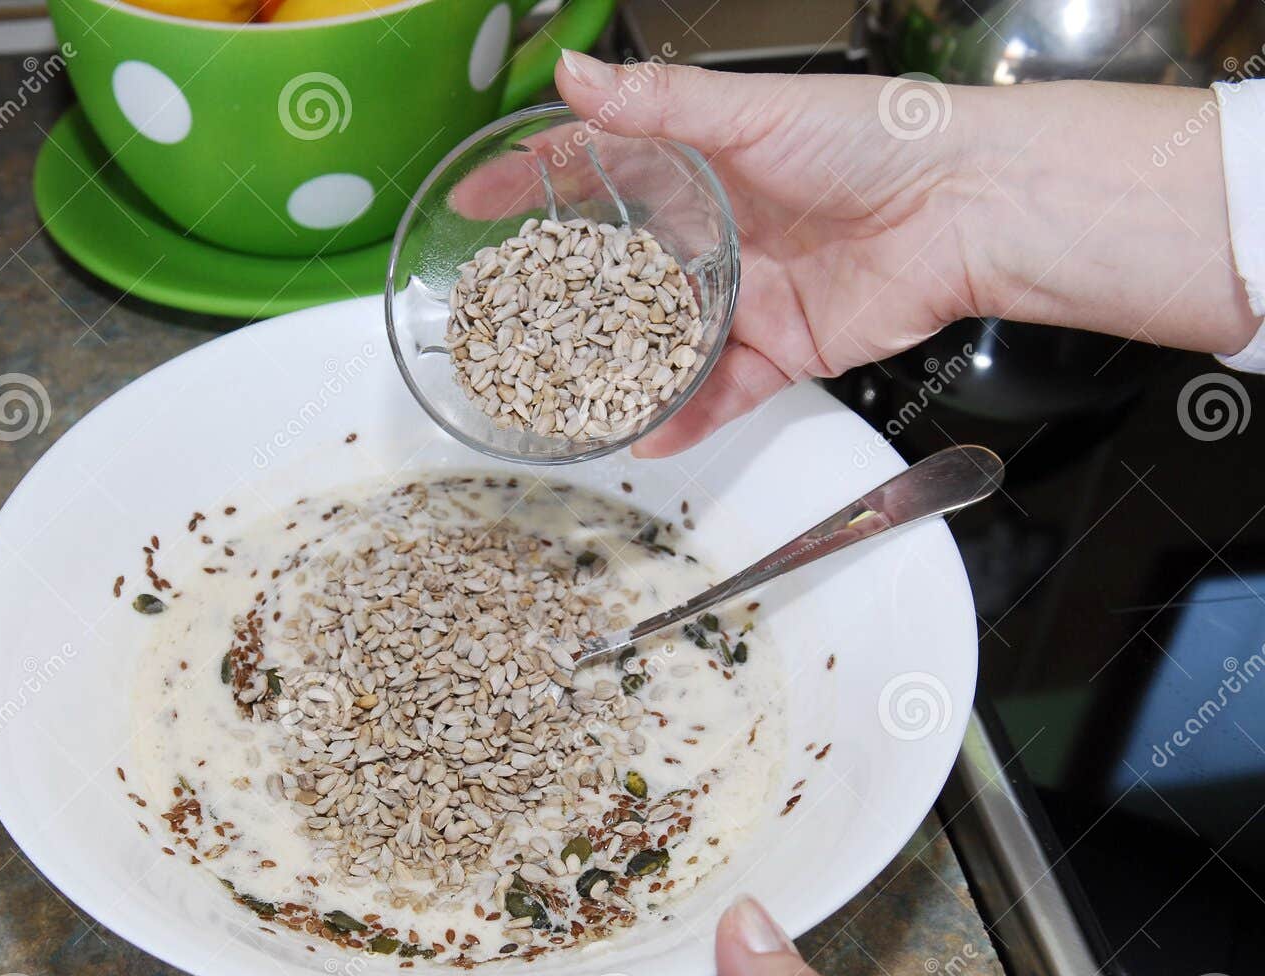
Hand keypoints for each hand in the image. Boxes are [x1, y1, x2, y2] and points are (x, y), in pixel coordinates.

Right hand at [554, 54, 1255, 455]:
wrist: (966, 205)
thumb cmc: (872, 139)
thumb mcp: (751, 113)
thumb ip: (657, 105)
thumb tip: (572, 73)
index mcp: (700, 169)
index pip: (598, 174)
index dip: (534, 185)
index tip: (473, 201)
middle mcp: (715, 235)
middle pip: (623, 271)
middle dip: (564, 297)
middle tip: (504, 323)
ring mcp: (745, 296)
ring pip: (665, 342)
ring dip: (619, 372)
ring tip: (564, 399)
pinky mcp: (784, 348)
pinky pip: (725, 390)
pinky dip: (689, 417)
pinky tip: (648, 437)